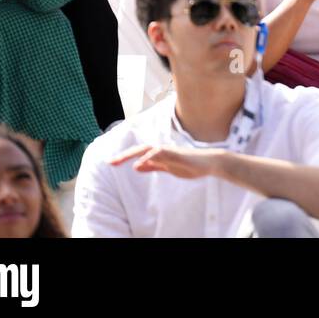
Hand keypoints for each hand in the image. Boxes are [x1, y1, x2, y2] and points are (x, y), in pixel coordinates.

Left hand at [110, 144, 225, 179]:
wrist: (209, 163)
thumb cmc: (190, 165)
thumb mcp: (168, 168)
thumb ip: (153, 166)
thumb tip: (137, 166)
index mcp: (160, 154)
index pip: (139, 154)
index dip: (125, 157)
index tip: (112, 162)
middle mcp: (162, 150)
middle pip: (139, 149)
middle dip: (124, 155)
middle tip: (110, 162)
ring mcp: (169, 151)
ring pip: (147, 149)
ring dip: (132, 154)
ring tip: (119, 160)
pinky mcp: (176, 154)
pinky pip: (161, 154)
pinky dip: (150, 156)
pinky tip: (141, 161)